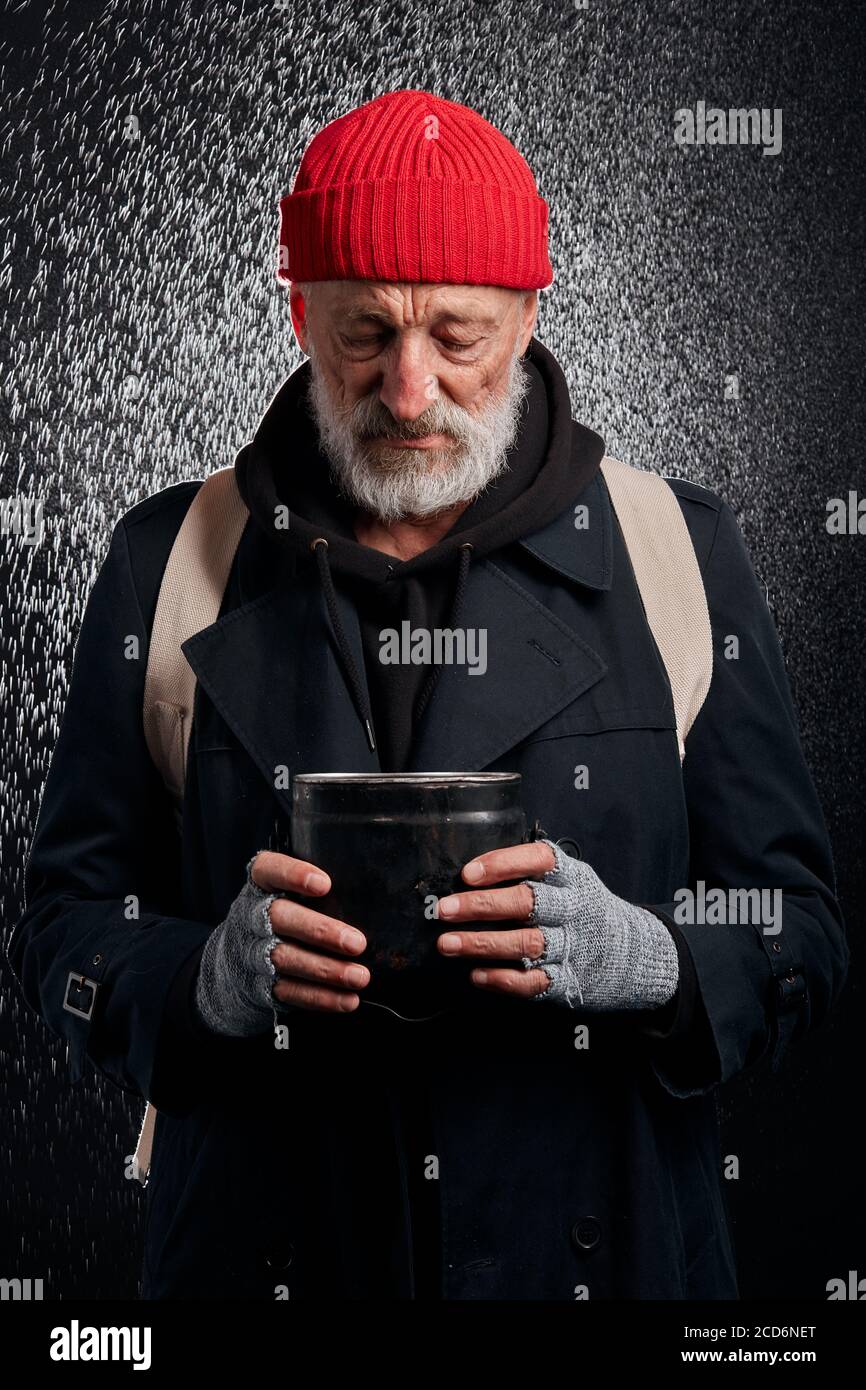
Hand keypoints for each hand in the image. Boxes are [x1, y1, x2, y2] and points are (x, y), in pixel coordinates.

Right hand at [193, 850, 369, 1036]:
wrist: (235, 960)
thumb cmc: (280, 915)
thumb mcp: (287, 892)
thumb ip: (316, 888)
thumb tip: (372, 887)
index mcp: (259, 886)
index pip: (269, 869)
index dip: (293, 874)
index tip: (325, 884)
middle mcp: (251, 917)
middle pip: (279, 918)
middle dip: (320, 931)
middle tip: (357, 943)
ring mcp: (252, 952)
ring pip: (285, 959)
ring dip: (326, 970)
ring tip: (359, 976)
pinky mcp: (260, 984)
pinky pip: (290, 992)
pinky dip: (321, 998)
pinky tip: (348, 999)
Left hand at [435, 838, 678, 1009]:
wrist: (636, 956)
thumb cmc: (585, 912)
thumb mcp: (571, 883)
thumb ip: (530, 878)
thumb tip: (468, 879)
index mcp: (573, 878)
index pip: (539, 861)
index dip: (502, 864)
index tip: (468, 873)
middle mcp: (574, 909)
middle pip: (527, 903)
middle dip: (481, 906)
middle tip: (444, 909)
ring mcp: (574, 947)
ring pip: (526, 944)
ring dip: (482, 944)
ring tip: (447, 944)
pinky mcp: (570, 981)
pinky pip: (534, 982)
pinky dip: (502, 979)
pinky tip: (476, 975)